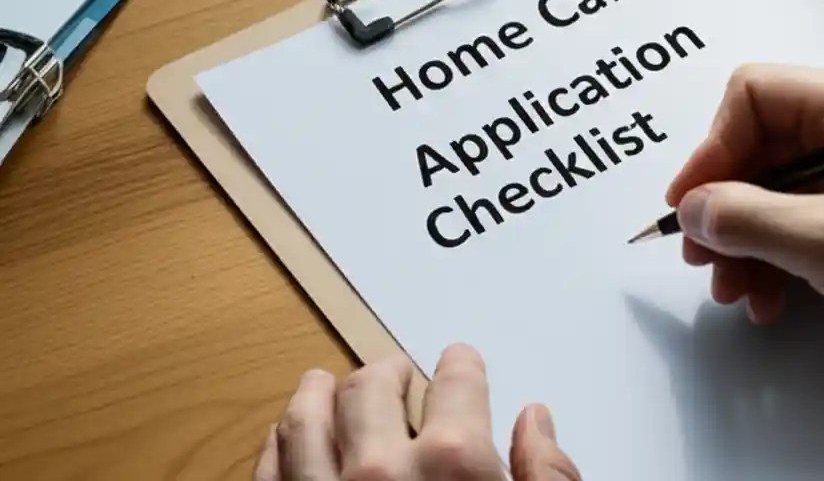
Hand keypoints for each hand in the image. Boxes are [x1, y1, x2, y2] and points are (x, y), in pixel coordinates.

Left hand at [253, 344, 580, 480]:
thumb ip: (548, 476)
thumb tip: (536, 422)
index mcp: (454, 464)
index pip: (458, 380)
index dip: (461, 364)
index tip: (459, 361)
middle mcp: (381, 470)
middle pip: (372, 385)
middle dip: (386, 371)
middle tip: (394, 372)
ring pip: (305, 419)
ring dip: (317, 394)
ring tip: (324, 384)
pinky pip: (268, 470)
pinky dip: (278, 446)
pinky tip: (288, 439)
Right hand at [665, 64, 823, 373]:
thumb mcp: (823, 242)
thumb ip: (745, 218)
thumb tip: (691, 209)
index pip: (753, 96)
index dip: (711, 149)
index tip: (689, 207)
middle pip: (758, 146)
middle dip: (725, 206)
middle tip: (701, 258)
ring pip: (773, 188)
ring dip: (744, 239)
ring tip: (733, 291)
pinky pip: (799, 217)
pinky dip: (775, 255)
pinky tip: (767, 301)